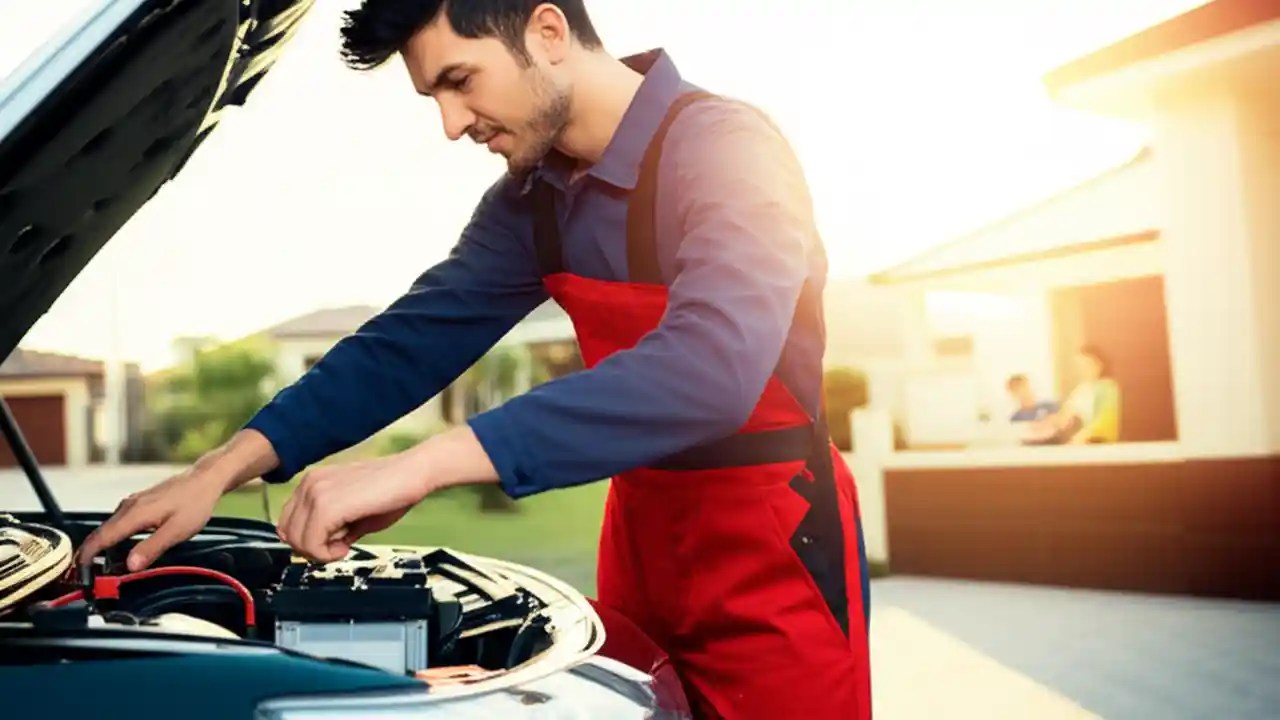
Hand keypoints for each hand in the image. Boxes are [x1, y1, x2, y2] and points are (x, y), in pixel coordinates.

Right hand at [76, 467, 224, 570]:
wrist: (205, 480)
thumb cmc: (194, 503)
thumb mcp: (177, 530)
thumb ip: (151, 547)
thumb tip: (130, 565)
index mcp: (134, 514)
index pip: (101, 538)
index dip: (87, 556)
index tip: (79, 572)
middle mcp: (128, 506)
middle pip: (100, 533)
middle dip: (89, 554)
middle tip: (85, 574)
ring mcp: (133, 503)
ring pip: (109, 527)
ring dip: (100, 545)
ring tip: (98, 565)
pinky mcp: (139, 502)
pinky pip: (118, 522)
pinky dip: (112, 536)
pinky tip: (118, 546)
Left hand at [275, 452, 432, 562]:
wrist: (413, 474)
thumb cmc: (392, 491)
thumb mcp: (352, 512)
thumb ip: (331, 526)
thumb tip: (321, 546)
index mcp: (313, 482)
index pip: (288, 522)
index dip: (308, 540)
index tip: (332, 543)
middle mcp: (308, 484)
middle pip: (288, 534)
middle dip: (312, 549)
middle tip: (338, 548)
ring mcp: (315, 493)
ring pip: (297, 541)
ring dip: (319, 552)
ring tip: (344, 546)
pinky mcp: (327, 506)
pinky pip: (312, 544)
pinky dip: (327, 554)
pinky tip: (347, 546)